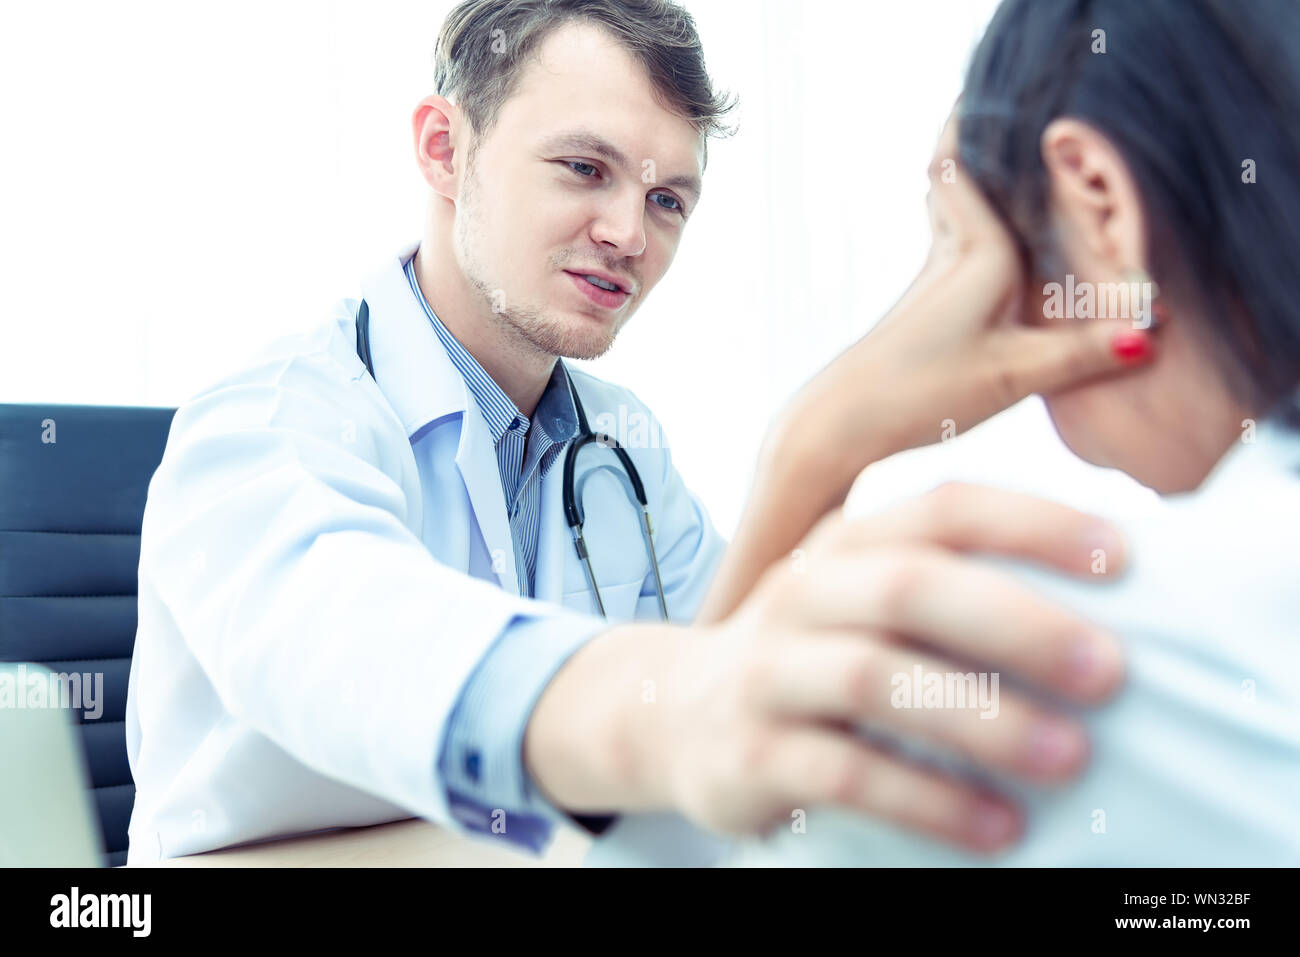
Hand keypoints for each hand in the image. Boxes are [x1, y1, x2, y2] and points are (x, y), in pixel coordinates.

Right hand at [657, 483, 1125, 851]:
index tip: (1122, 559)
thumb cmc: (808, 654)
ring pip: (874, 679)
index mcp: (844, 544)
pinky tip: (998, 827)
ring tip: (1067, 758)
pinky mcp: (752, 753)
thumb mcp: (861, 600)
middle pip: (908, 585)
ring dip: (979, 718)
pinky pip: (845, 774)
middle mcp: (802, 593)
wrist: (676, 713)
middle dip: (1015, 623)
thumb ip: (946, 584)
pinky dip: (928, 802)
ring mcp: (768, 672)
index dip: (1032, 524)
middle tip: (1108, 672)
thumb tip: (1097, 604)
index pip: (942, 509)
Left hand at [773, 106, 1151, 473]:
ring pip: (948, 211)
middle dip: (976, 143)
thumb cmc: (922, 391)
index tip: (1005, 96)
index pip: (964, 164)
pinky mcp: (923, 309)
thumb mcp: (1014, 375)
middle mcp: (950, 255)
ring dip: (968, 182)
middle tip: (1010, 120)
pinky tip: (987, 246)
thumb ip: (1083, 352)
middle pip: (953, 178)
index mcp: (978, 253)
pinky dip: (968, 225)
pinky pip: (950, 246)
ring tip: (1003, 163)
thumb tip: (1151, 333)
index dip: (978, 123)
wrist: (843, 423)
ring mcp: (931, 281)